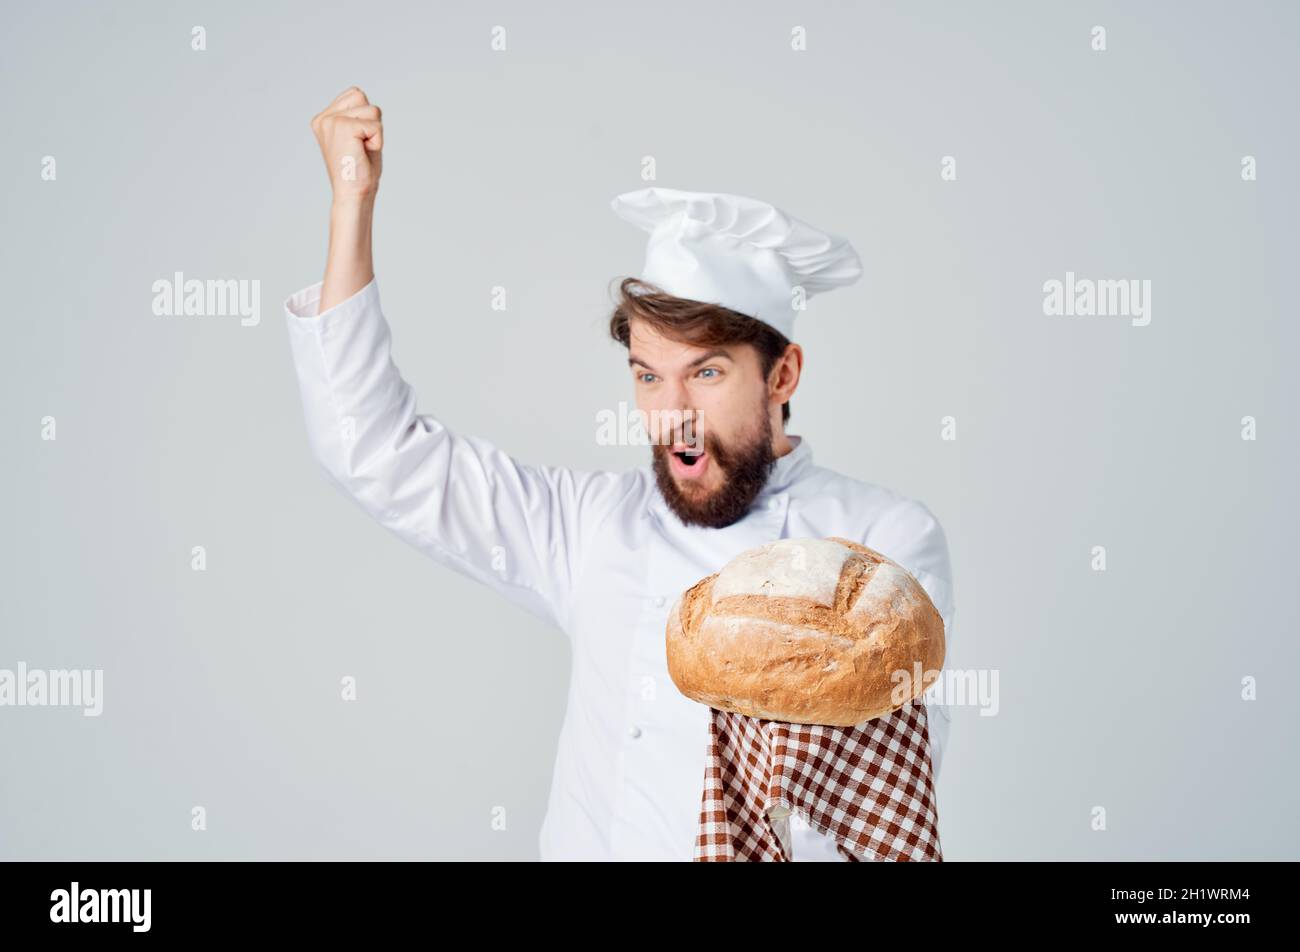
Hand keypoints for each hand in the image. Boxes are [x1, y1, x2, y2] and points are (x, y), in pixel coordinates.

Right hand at [310, 86, 382, 202]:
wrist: (353, 194)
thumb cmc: (359, 170)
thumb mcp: (355, 136)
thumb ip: (354, 114)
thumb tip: (358, 93)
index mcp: (324, 119)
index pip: (356, 95)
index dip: (366, 118)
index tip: (357, 141)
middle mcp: (324, 118)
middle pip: (363, 98)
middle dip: (371, 123)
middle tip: (360, 147)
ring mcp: (331, 121)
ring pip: (372, 110)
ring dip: (375, 132)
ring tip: (361, 150)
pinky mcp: (343, 127)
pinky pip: (376, 125)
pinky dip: (377, 141)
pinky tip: (363, 154)